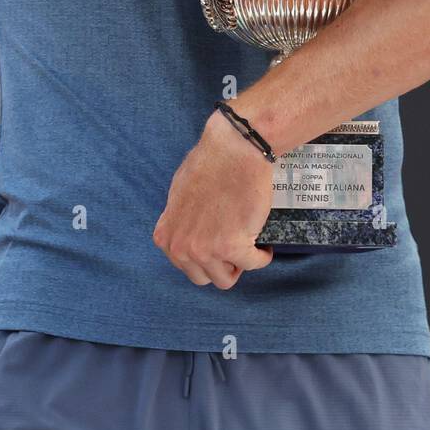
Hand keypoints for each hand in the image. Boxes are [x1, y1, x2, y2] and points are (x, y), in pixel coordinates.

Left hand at [152, 109, 275, 287]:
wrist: (234, 151)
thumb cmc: (209, 164)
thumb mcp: (178, 195)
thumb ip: (180, 222)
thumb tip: (188, 234)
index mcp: (166, 238)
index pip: (185, 266)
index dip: (205, 257)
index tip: (218, 246)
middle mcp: (182, 249)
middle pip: (205, 277)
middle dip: (220, 265)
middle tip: (234, 247)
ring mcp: (206, 250)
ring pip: (226, 279)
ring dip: (240, 264)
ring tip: (249, 246)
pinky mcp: (233, 247)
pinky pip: (253, 264)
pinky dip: (261, 257)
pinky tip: (263, 246)